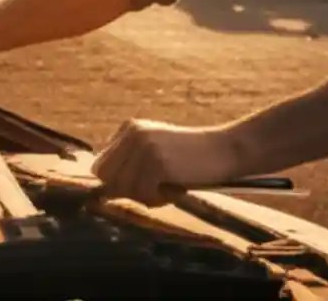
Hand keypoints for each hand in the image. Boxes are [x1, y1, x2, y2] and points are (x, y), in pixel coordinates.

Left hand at [90, 119, 241, 206]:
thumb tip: (103, 191)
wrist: (226, 150)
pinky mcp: (157, 163)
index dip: (117, 183)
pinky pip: (143, 195)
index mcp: (128, 128)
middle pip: (108, 178)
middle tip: (155, 190)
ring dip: (146, 197)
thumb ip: (129, 164)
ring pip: (124, 189)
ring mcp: (144, 147)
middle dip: (128, 191)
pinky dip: (159, 200)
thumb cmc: (191, 158)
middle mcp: (132, 133)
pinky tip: (176, 190)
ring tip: (169, 188)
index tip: (141, 186)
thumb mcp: (154, 150)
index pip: (101, 166)